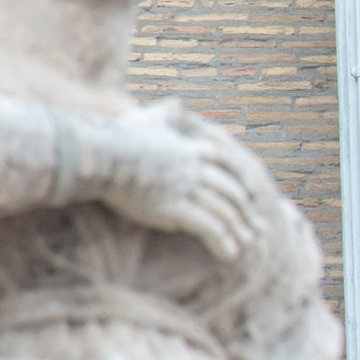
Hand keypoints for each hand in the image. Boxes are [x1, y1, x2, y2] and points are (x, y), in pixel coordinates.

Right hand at [84, 103, 268, 261]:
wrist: (100, 153)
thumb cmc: (116, 138)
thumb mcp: (146, 119)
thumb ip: (164, 114)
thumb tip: (174, 104)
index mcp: (190, 150)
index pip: (226, 165)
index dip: (240, 182)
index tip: (251, 196)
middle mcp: (194, 169)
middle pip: (230, 192)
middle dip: (246, 212)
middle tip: (259, 228)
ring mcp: (186, 188)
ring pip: (224, 211)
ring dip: (238, 231)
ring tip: (248, 245)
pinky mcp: (174, 207)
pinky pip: (207, 227)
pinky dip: (222, 241)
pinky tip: (230, 254)